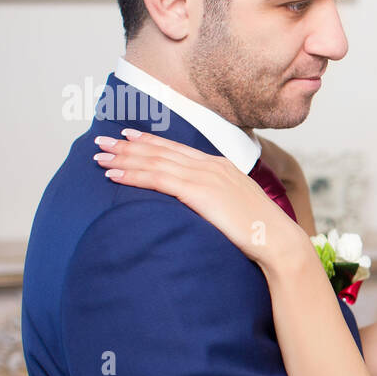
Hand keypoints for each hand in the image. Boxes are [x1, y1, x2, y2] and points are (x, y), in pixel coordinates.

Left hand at [93, 129, 306, 268]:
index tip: (128, 136)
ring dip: (123, 158)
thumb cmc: (261, 231)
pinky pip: (158, 179)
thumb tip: (205, 206)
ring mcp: (205, 176)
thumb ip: (219, 199)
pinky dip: (133, 175)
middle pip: (161, 151)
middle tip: (101, 141)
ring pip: (154, 162)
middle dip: (128, 146)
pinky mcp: (198, 191)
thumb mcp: (238, 207)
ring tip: (99, 157)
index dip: (150, 142)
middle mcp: (211, 165)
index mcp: (221, 166)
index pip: (178, 149)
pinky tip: (114, 175)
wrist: (277, 239)